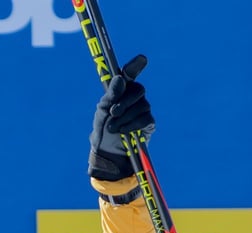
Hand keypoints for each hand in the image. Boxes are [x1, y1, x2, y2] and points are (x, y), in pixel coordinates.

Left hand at [88, 55, 155, 180]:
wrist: (107, 153)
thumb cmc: (103, 131)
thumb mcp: (102, 112)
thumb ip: (111, 95)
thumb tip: (120, 79)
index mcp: (121, 91)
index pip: (130, 75)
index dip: (136, 66)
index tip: (142, 59)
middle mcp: (135, 98)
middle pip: (138, 90)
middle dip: (125, 101)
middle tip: (113, 112)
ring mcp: (144, 109)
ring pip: (141, 106)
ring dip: (124, 117)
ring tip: (113, 128)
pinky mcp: (149, 123)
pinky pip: (145, 119)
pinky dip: (132, 125)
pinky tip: (123, 131)